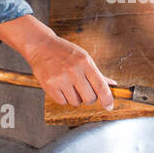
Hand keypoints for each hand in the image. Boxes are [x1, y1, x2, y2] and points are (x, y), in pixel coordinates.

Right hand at [0, 14, 115, 109]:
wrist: (41, 46)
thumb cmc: (64, 52)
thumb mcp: (84, 57)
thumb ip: (97, 73)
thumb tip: (112, 84)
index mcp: (85, 62)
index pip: (100, 86)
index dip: (107, 99)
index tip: (109, 106)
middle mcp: (73, 71)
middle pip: (89, 98)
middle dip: (89, 98)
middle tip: (84, 90)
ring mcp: (60, 79)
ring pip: (76, 102)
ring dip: (75, 98)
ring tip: (69, 85)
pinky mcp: (49, 86)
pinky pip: (63, 102)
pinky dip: (63, 98)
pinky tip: (61, 86)